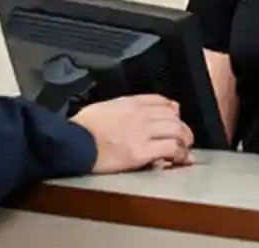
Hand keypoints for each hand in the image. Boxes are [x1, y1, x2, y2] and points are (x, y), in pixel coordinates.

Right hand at [71, 95, 194, 173]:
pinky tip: (178, 158)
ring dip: (184, 140)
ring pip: (176, 130)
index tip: (174, 116)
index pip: (160, 100)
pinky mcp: (141, 152)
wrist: (74, 143)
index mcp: (129, 102)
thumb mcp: (102, 107)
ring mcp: (142, 132)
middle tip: (184, 137)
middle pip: (173, 115)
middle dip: (181, 127)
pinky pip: (170, 148)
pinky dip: (178, 153)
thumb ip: (120, 108)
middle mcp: (140, 114)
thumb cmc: (81, 128)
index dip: (172, 109)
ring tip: (184, 149)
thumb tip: (128, 114)